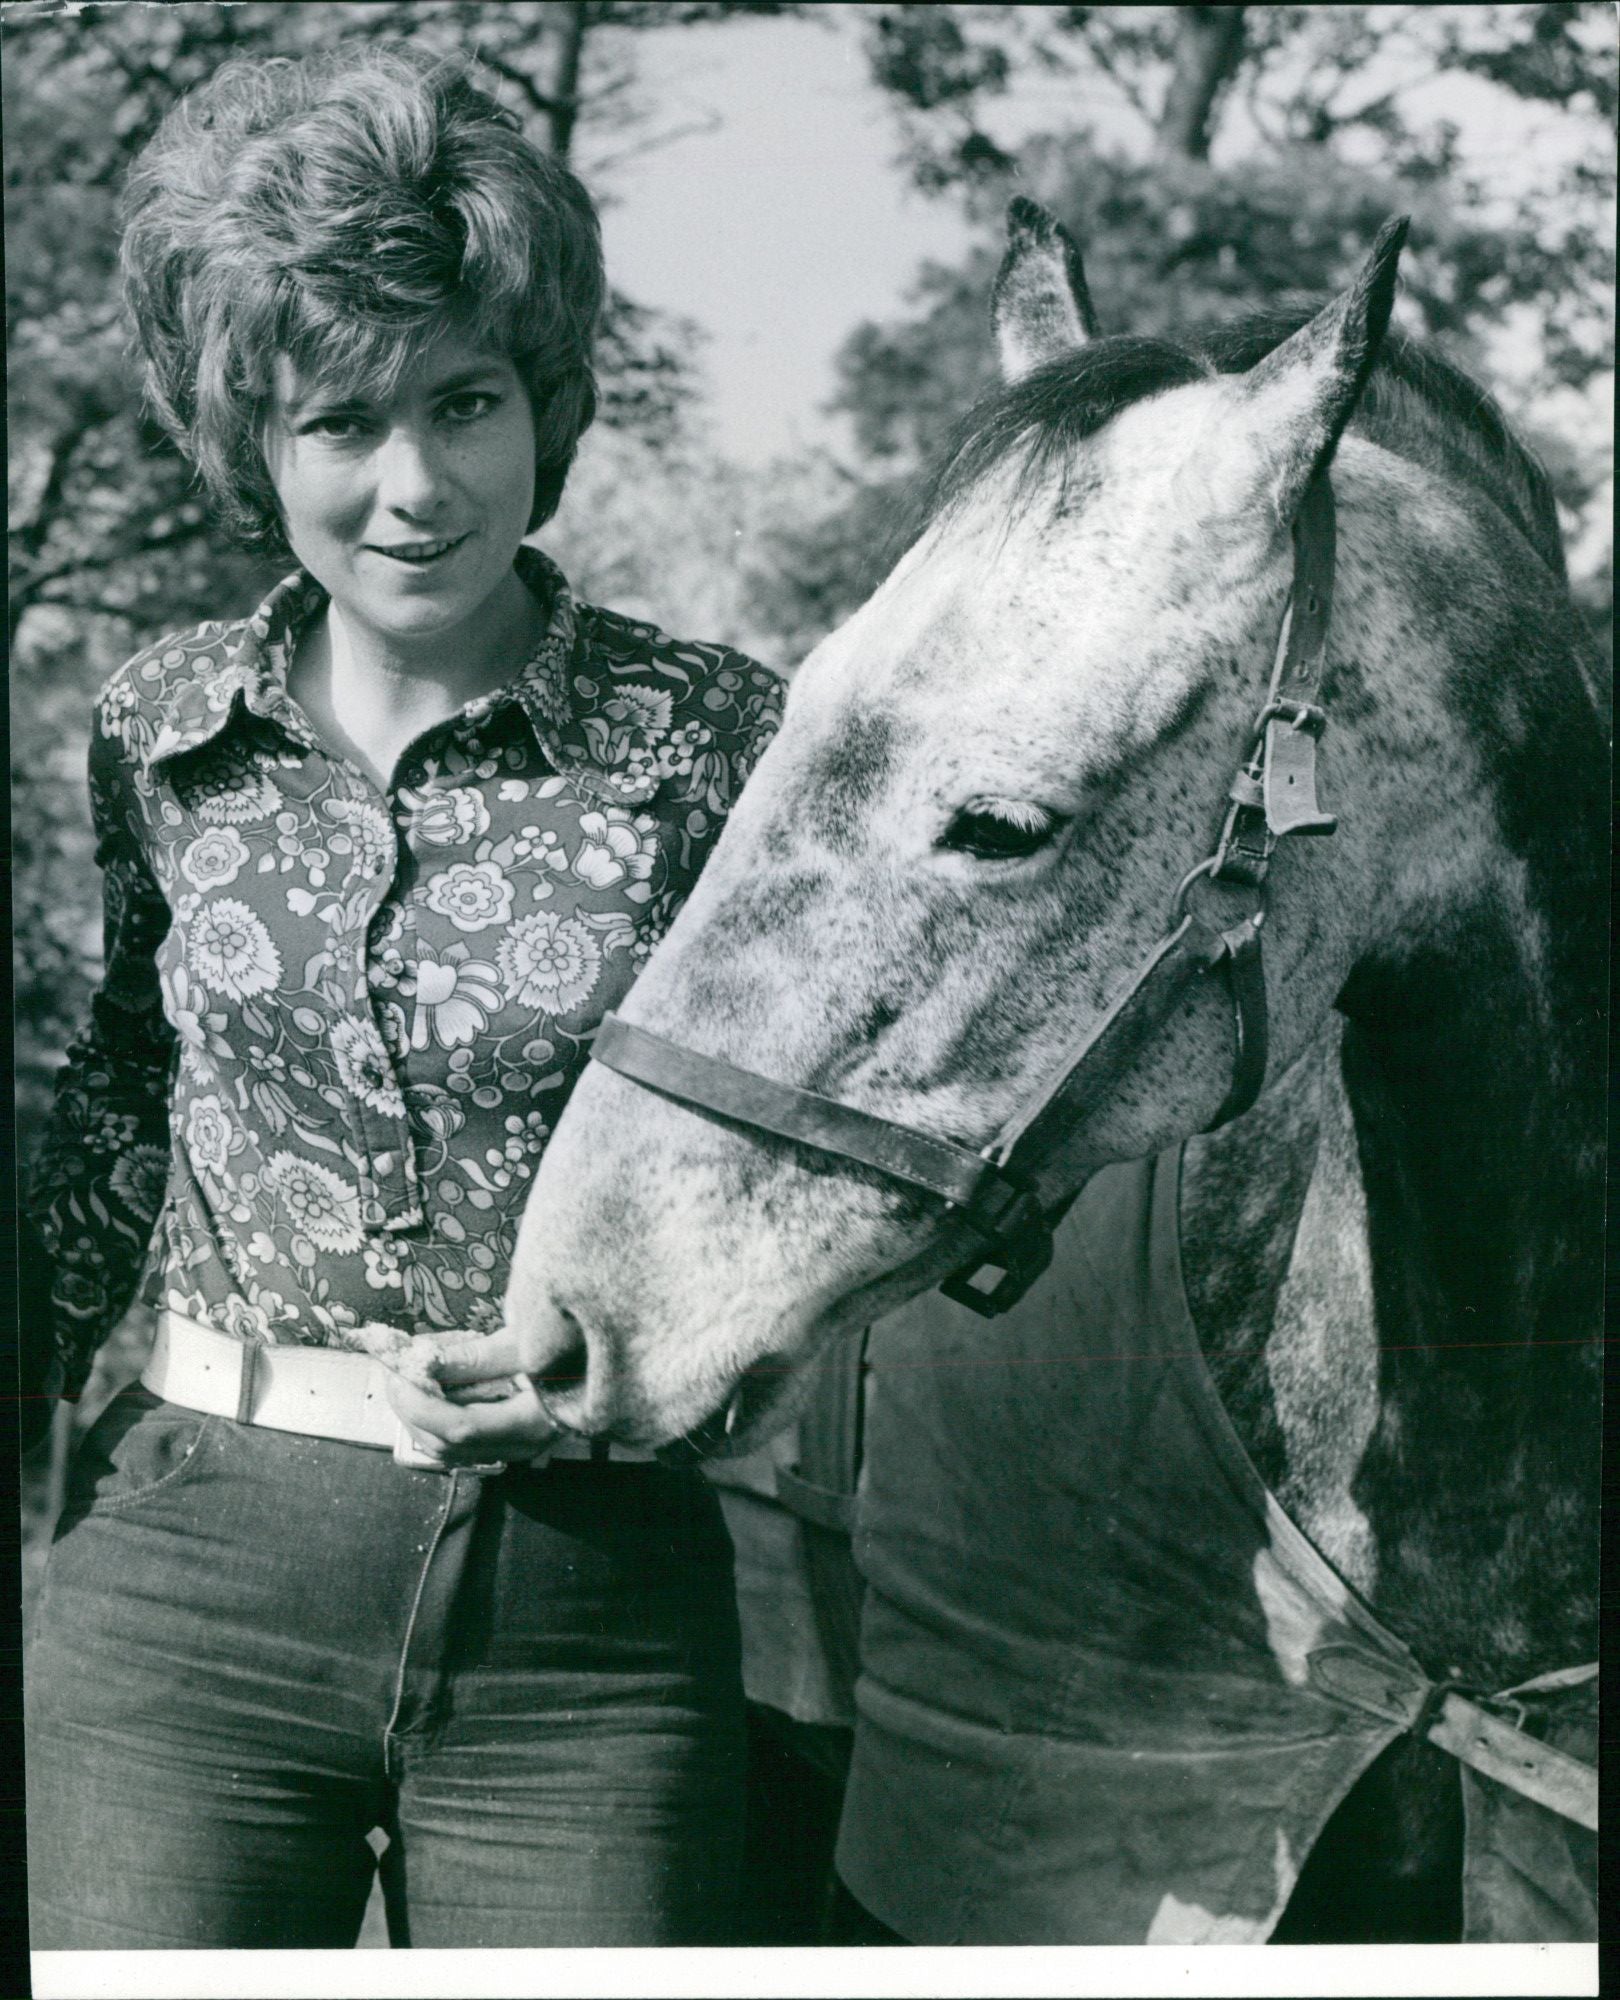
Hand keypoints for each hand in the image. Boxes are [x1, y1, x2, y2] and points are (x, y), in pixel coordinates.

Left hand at [375, 1329, 558, 1469]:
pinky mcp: (507, 1443)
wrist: (605, 1362)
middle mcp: (520, 1448)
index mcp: (531, 1424)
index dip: (419, 1403)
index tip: (398, 1371)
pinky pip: (458, 1444)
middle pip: (445, 1444)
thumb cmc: (574, 1346)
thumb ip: (477, 1355)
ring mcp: (514, 1450)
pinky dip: (436, 1420)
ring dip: (419, 1416)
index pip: (459, 1428)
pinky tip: (436, 1390)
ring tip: (413, 1377)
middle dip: (410, 1408)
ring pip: (447, 1449)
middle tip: (396, 1370)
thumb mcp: (527, 1343)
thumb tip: (425, 1360)